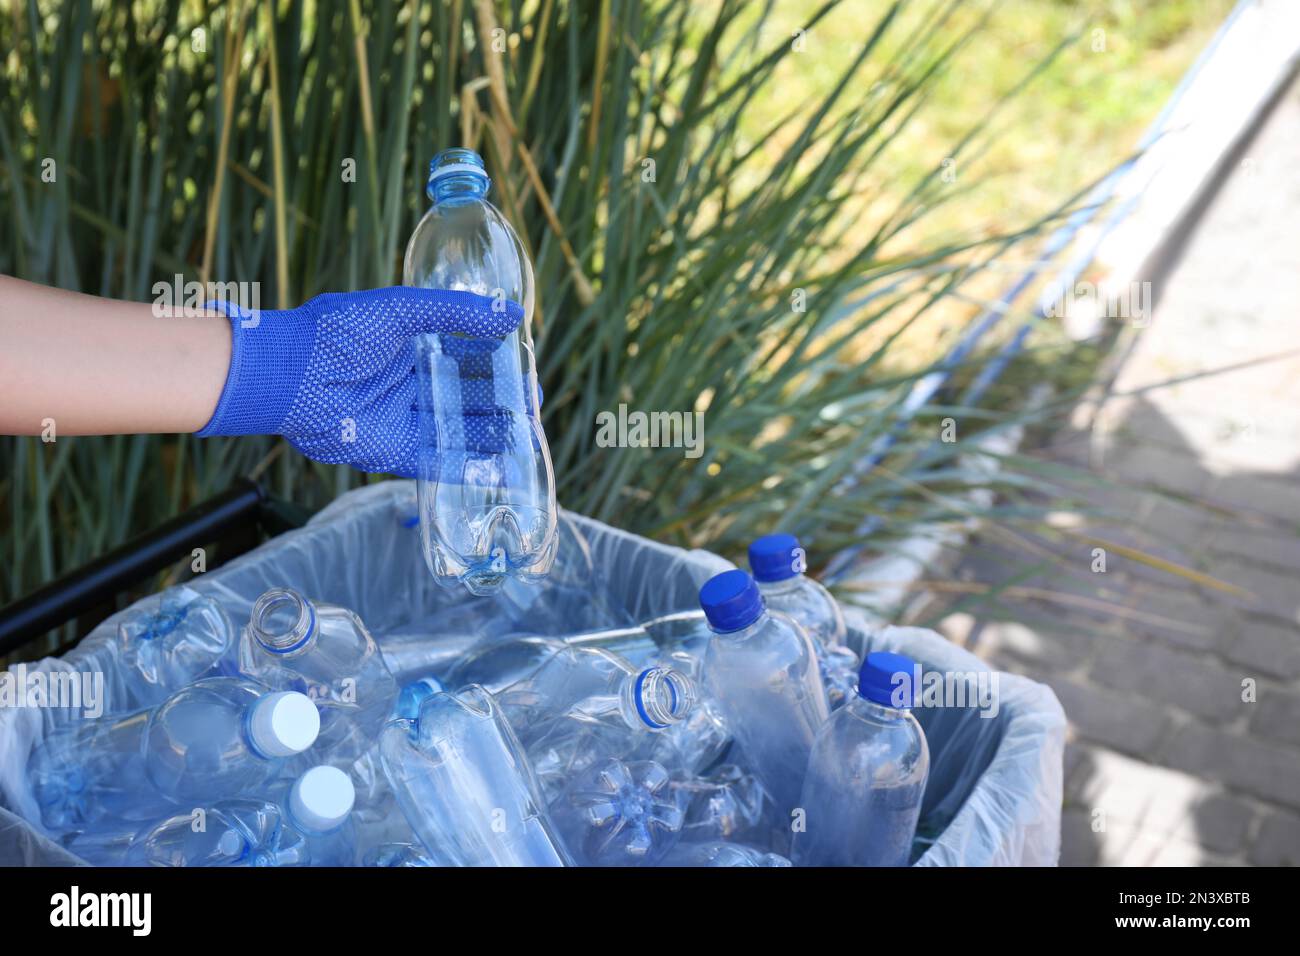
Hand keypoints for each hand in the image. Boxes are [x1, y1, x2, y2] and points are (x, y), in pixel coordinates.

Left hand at [198, 286, 523, 475]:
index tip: (527, 366)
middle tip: (532, 405)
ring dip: (493, 435)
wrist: (289, 374)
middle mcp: (412, 384)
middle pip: (468, 396)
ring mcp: (405, 419)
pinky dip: (472, 468)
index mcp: (413, 348)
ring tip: (527, 437)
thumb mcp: (401, 310)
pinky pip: (440, 462)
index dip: (498, 362)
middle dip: (502, 402)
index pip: (467, 356)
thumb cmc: (337, 332)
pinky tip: (503, 472)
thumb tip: (513, 315)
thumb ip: (455, 314)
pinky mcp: (394, 451)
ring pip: (460, 430)